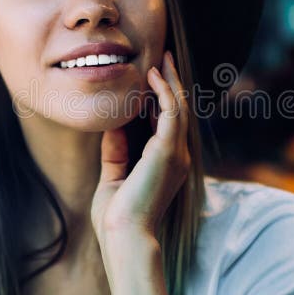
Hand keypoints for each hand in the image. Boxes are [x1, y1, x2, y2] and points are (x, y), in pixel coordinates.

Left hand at [91, 50, 191, 242]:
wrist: (124, 237)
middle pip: (178, 111)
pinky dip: (164, 91)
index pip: (167, 124)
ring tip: (162, 58)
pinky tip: (152, 75)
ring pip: (179, 107)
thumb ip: (116, 151)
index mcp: (167, 164)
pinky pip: (172, 111)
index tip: (151, 77)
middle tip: (164, 58)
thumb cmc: (117, 217)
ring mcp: (176, 153)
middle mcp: (177, 157)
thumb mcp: (114, 176)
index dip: (161, 99)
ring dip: (170, 81)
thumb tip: (114, 125)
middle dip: (171, 83)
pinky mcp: (169, 151)